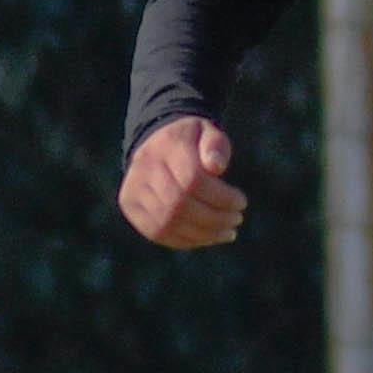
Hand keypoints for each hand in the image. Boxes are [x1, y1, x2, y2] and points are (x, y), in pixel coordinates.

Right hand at [120, 116, 246, 248]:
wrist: (156, 143)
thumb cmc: (191, 141)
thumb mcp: (207, 131)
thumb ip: (215, 145)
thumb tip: (216, 166)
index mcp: (165, 147)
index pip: (192, 180)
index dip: (220, 197)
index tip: (242, 202)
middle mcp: (143, 169)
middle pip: (179, 204)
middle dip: (214, 218)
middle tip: (237, 220)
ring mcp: (133, 190)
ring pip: (168, 222)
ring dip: (203, 234)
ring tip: (228, 232)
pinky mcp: (131, 207)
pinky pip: (158, 232)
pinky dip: (187, 240)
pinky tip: (209, 238)